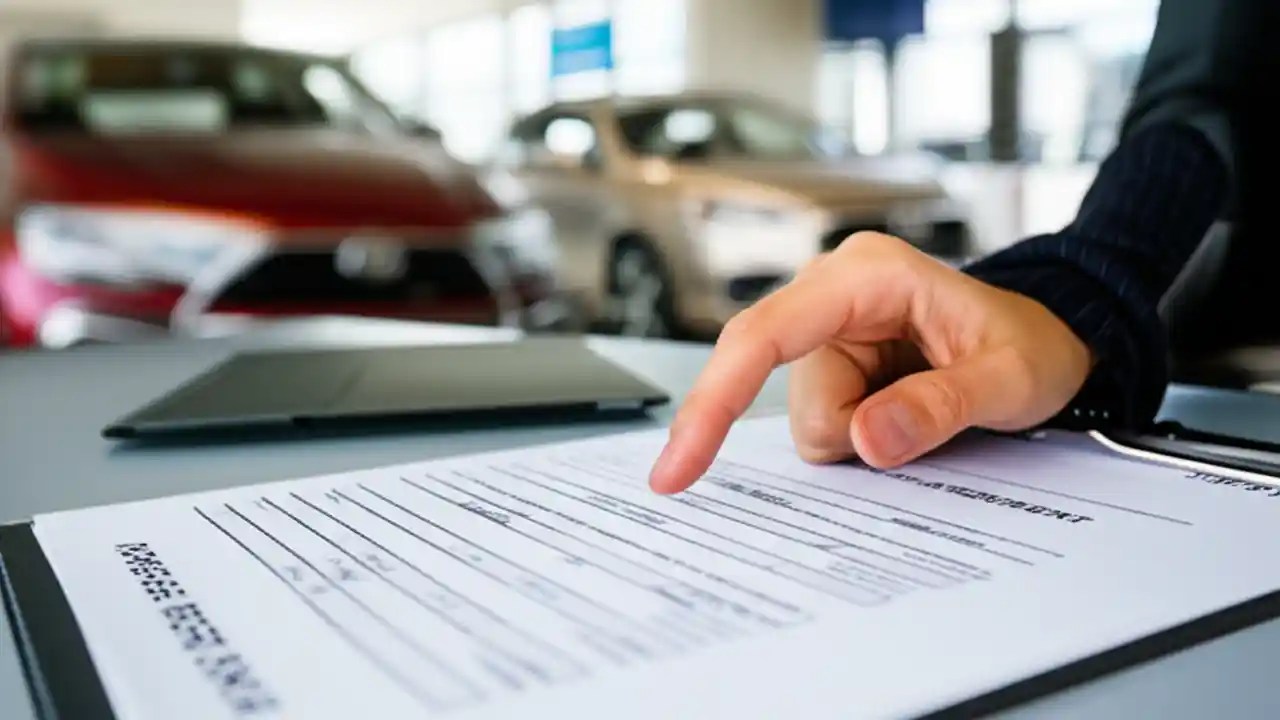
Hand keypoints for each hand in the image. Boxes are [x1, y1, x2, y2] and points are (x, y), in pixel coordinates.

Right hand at [648, 232, 1092, 493]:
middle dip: (840, 427)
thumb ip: (941, 406)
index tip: (679, 466)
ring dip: (857, 435)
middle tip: (915, 426)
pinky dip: (855, 434)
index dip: (715, 400)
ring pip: (802, 415)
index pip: (764, 336)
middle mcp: (830, 293)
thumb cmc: (1030, 343)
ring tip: (922, 410)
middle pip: (778, 388)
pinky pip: (817, 419)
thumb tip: (866, 438)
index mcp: (866, 276)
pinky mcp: (825, 358)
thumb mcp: (1009, 379)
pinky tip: (897, 412)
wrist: (1045, 339)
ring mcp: (823, 327)